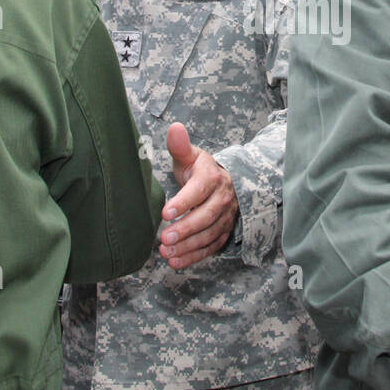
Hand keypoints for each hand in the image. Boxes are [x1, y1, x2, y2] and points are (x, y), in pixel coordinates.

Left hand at [158, 122, 238, 268]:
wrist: (223, 183)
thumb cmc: (200, 169)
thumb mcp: (190, 156)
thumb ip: (180, 146)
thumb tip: (175, 128)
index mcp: (213, 177)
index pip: (200, 190)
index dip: (184, 202)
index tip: (165, 213)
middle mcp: (223, 198)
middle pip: (206, 216)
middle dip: (186, 229)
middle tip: (164, 238)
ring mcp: (225, 217)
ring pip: (209, 234)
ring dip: (188, 246)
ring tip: (166, 252)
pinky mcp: (223, 232)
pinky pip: (211, 246)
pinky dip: (194, 256)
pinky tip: (176, 261)